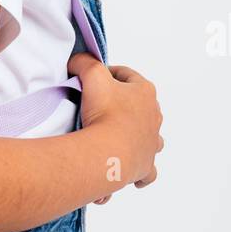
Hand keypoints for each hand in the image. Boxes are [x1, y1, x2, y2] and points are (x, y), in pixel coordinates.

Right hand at [68, 52, 164, 199]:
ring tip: (118, 136)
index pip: (127, 75)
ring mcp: (151, 142)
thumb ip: (85, 62)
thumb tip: (78, 61)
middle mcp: (153, 117)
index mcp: (145, 92)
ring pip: (150, 136)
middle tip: (99, 106)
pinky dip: (139, 169)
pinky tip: (130, 169)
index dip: (109, 72)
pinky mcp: (146, 165)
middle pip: (140, 105)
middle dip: (122, 104)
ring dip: (137, 135)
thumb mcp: (92, 75)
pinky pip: (147, 170)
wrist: (108, 152)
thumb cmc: (105, 114)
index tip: (93, 77)